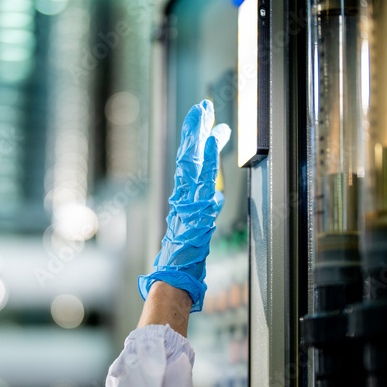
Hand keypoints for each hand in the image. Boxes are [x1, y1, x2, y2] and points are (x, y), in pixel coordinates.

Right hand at [138, 100, 230, 311]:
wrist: (173, 278)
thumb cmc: (182, 262)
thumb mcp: (193, 233)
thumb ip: (201, 213)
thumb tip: (213, 198)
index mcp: (186, 200)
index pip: (191, 165)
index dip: (197, 143)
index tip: (205, 124)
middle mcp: (186, 196)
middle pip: (191, 157)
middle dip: (197, 131)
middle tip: (204, 108)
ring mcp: (189, 201)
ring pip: (194, 162)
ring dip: (200, 136)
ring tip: (205, 114)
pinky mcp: (195, 208)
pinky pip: (202, 177)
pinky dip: (206, 156)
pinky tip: (212, 138)